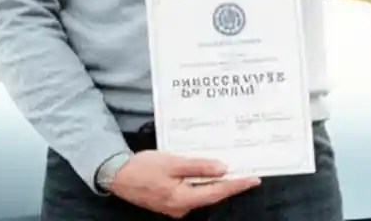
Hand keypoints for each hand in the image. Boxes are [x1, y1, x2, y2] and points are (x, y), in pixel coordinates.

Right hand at [107, 151, 260, 217]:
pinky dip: (200, 182)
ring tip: (230, 169)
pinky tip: (205, 172)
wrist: (116, 175)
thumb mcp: (172, 163)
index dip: (236, 185)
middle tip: (246, 172)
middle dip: (228, 184)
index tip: (254, 179)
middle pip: (211, 195)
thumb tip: (223, 169)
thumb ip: (198, 166)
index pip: (217, 192)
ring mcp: (175, 207)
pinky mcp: (169, 201)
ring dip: (214, 182)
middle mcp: (182, 208)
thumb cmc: (142, 168)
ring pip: (201, 194)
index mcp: (183, 199)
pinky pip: (191, 192)